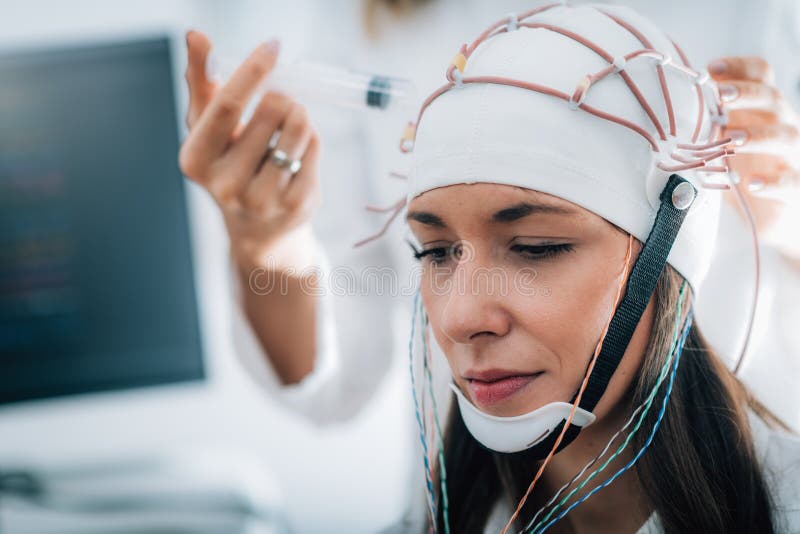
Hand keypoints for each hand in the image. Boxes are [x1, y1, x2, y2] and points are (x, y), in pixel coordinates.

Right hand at [179, 30, 321, 271]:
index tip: (272, 46)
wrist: (257, 230)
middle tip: (281, 102)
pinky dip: (309, 140)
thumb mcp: (207, 129)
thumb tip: (195, 36)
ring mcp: (263, 199)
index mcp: (195, 160)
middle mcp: (226, 184)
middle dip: (283, 94)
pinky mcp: (297, 204)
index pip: (226, 105)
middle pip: (272, 109)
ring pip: (299, 126)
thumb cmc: (229, 165)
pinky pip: (313, 147)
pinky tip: (296, 154)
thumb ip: (202, 82)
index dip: (253, 71)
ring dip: (298, 114)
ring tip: (287, 128)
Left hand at [708, 56, 799, 259]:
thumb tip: (666, 108)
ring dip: (759, 135)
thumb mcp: (720, 145)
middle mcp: (781, 126)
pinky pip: (790, 181)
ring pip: (785, 136)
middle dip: (748, 94)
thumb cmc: (740, 171)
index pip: (761, 76)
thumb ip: (705, 126)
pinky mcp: (794, 188)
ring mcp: (791, 156)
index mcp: (761, 111)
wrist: (770, 217)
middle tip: (722, 95)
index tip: (712, 67)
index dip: (740, 67)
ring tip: (735, 138)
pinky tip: (751, 183)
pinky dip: (771, 181)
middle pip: (773, 100)